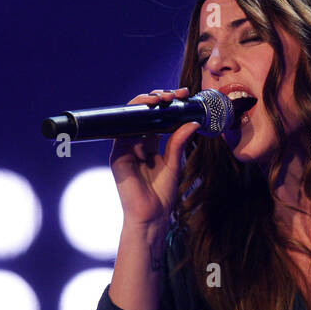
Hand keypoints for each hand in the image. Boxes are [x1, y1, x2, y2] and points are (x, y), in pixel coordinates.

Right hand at [108, 88, 200, 227]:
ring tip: (163, 98)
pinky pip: (121, 130)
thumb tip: (192, 122)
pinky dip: (132, 116)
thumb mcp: (175, 164)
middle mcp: (137, 143)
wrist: (151, 215)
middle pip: (144, 113)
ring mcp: (126, 147)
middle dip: (160, 98)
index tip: (185, 96)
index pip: (158, 117)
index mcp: (151, 144)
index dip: (170, 104)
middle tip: (175, 94)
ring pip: (132, 116)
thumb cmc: (162, 194)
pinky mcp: (118, 154)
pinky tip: (147, 109)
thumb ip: (178, 142)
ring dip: (146, 102)